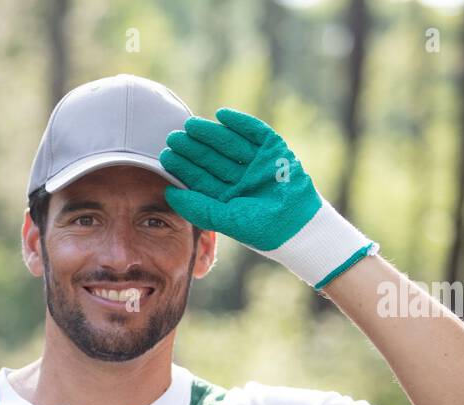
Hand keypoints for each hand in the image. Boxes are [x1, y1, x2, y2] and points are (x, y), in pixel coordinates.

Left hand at [160, 107, 375, 288]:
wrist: (297, 226)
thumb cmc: (261, 229)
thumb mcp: (225, 219)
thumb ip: (197, 207)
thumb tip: (168, 194)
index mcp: (228, 196)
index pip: (202, 177)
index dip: (184, 166)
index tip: (166, 155)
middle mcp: (240, 178)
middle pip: (213, 158)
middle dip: (194, 148)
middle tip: (173, 136)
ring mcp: (257, 163)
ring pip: (230, 144)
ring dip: (211, 134)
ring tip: (191, 125)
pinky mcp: (274, 150)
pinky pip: (256, 132)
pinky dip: (240, 123)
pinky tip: (222, 116)